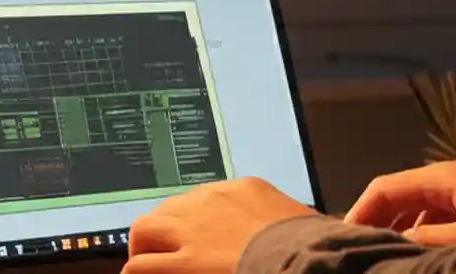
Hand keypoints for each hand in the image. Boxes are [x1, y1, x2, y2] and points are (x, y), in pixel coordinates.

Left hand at [124, 177, 317, 273]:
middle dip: (165, 233)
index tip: (199, 243)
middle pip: (170, 209)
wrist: (308, 263)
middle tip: (168, 256)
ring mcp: (192, 231)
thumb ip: (288, 223)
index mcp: (244, 190)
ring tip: (147, 267)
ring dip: (145, 251)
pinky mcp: (181, 263)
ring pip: (144, 231)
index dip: (197, 223)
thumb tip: (309, 229)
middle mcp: (211, 202)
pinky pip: (139, 265)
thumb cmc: (315, 249)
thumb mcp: (303, 224)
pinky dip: (139, 272)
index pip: (204, 200)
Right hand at [344, 161, 455, 246]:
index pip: (387, 186)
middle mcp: (454, 176)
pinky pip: (438, 215)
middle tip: (358, 249)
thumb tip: (390, 242)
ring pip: (419, 206)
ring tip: (381, 253)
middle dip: (377, 219)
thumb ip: (426, 240)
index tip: (342, 238)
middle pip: (400, 193)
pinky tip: (416, 253)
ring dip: (398, 227)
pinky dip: (420, 232)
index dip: (360, 210)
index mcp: (447, 176)